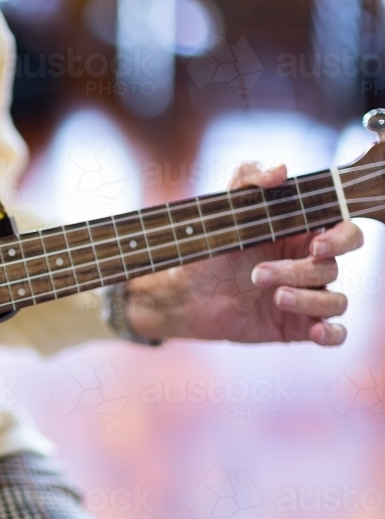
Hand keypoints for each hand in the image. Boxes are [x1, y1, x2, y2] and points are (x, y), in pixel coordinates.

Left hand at [127, 162, 363, 345]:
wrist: (187, 294)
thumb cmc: (210, 249)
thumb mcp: (224, 211)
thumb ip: (247, 180)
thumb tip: (281, 170)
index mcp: (303, 234)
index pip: (346, 232)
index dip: (341, 238)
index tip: (315, 245)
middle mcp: (312, 265)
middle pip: (333, 267)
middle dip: (301, 270)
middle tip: (259, 274)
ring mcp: (308, 296)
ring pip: (335, 301)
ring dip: (307, 300)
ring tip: (272, 296)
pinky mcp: (299, 326)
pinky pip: (334, 333)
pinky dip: (332, 334)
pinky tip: (313, 331)